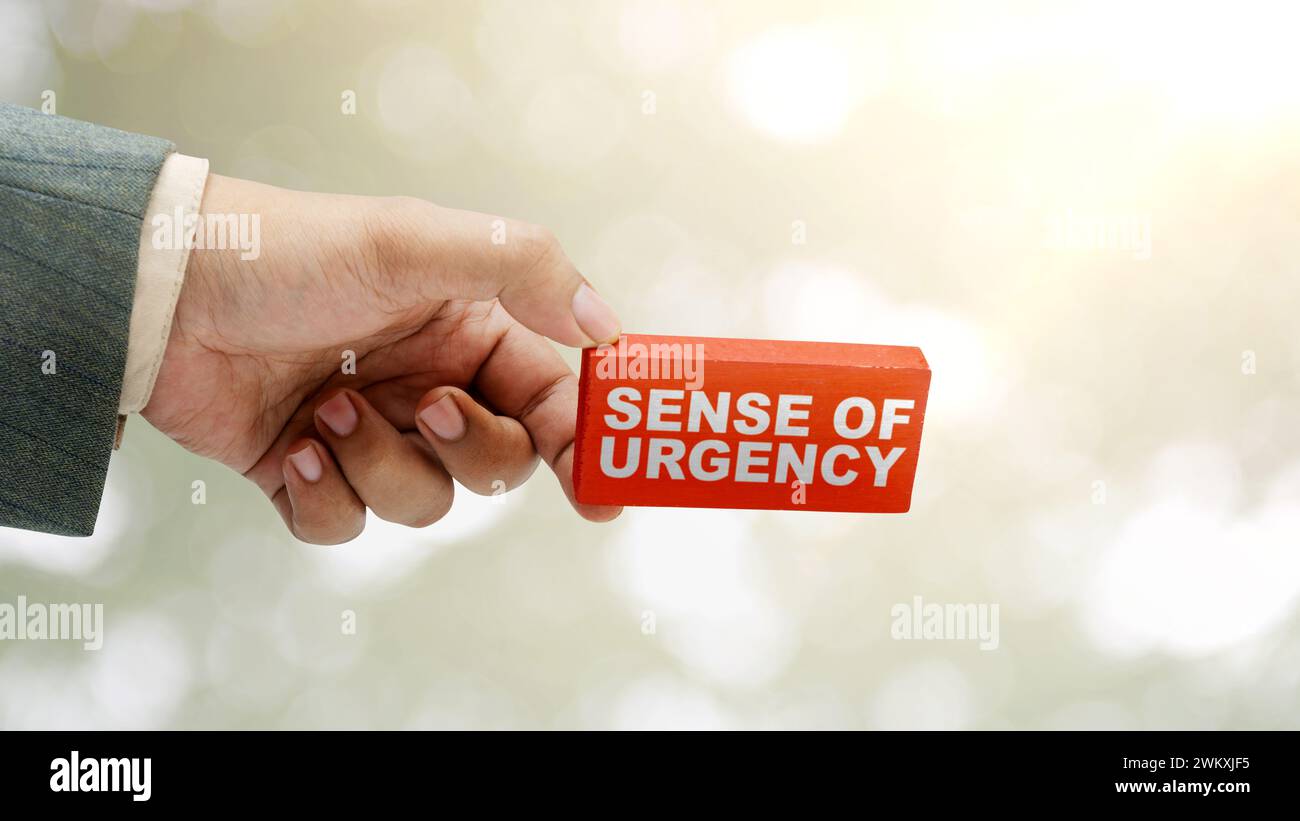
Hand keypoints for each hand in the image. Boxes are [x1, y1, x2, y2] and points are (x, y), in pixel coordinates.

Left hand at [142, 174, 622, 542]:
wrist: (164, 293)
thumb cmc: (292, 254)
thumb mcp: (415, 241)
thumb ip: (522, 268)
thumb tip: (606, 328)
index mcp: (467, 332)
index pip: (551, 399)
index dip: (581, 445)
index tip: (598, 490)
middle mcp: (427, 385)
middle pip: (499, 464)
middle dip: (469, 449)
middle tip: (427, 409)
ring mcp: (369, 435)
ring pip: (424, 502)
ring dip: (380, 465)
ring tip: (326, 411)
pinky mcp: (308, 476)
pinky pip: (346, 528)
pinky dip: (325, 500)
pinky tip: (293, 452)